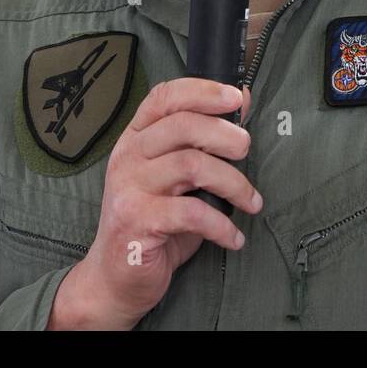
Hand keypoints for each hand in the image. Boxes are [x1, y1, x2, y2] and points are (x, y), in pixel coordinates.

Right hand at [47, 77, 258, 329]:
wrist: (116, 277)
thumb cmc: (155, 223)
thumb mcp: (180, 178)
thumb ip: (204, 142)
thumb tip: (243, 100)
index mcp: (136, 138)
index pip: (165, 97)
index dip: (202, 90)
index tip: (236, 97)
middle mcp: (128, 156)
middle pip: (183, 125)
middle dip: (225, 134)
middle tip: (247, 150)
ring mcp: (129, 187)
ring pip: (191, 165)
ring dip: (233, 182)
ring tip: (251, 202)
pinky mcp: (136, 221)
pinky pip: (191, 212)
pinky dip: (221, 225)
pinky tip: (234, 237)